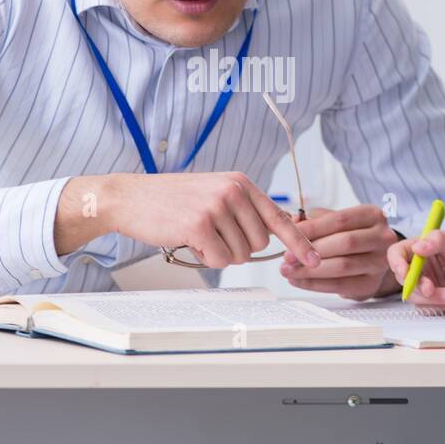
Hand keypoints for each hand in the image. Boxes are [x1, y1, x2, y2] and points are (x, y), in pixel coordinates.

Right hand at [55, 172, 320, 269]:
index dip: (299, 243)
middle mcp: (232, 191)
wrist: (130, 197)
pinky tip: (188, 241)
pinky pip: (218, 260)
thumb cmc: (171, 200)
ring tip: (197, 234)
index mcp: (240, 182)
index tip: (314, 260)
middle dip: (238, 247)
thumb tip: (278, 231)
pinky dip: (204, 259)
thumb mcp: (214, 192)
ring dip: (219, 254)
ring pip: (240, 255)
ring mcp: (216, 207)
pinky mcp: (199, 225)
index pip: (280, 217)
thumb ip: (244, 208)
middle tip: (212, 234)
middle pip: (260, 244)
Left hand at [279, 205, 400, 300]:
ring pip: (342, 266)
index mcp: (372, 216)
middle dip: (311, 250)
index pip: (340, 220)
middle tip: (287, 257)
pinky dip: (315, 284)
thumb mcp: (336, 222)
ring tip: (288, 270)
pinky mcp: (371, 285)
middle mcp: (382, 238)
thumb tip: (292, 221)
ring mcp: (379, 263)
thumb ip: (315, 220)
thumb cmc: (350, 236)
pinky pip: (340, 285)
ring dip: (310, 270)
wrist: (370, 259)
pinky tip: (298, 280)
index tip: (289, 233)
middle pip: (345, 243)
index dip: (313, 228)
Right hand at [386, 229, 444, 308]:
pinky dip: (438, 306)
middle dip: (414, 284)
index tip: (404, 271)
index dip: (396, 262)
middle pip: (402, 276)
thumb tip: (418, 247)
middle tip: (430, 288)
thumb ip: (440, 239)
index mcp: (425, 247)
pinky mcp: (435, 303)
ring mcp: (428, 285)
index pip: (399, 253)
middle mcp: (423, 266)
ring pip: (413, 295)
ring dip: (430, 297)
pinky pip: (425, 308)